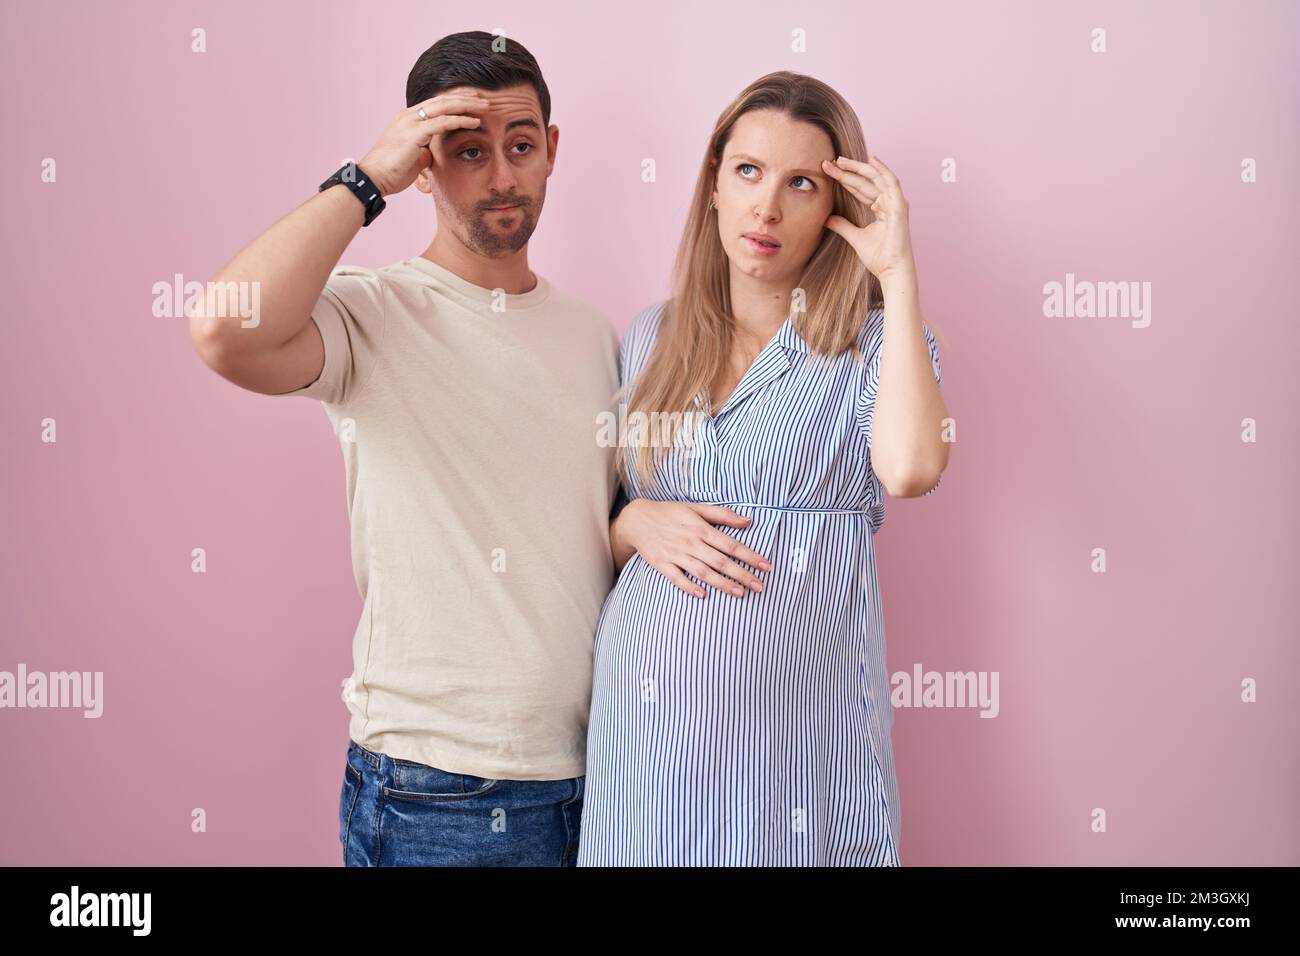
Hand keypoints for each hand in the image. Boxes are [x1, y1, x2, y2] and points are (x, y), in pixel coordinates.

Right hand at [358, 90, 489, 196]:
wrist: (374, 178)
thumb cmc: (391, 172)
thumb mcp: (411, 157)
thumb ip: (422, 149)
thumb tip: (430, 152)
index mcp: (407, 118)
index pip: (436, 104)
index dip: (456, 102)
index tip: (474, 103)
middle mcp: (408, 115)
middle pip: (442, 100)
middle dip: (465, 98)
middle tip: (485, 99)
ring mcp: (411, 122)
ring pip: (444, 106)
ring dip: (467, 105)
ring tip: (486, 107)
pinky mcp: (414, 133)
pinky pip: (443, 122)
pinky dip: (460, 120)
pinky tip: (475, 122)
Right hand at [614, 499, 770, 598]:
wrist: (638, 519)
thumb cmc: (671, 513)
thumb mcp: (697, 508)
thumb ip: (723, 515)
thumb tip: (748, 521)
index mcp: (701, 528)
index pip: (731, 544)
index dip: (750, 555)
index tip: (766, 566)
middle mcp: (690, 542)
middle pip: (721, 561)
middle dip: (742, 574)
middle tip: (760, 586)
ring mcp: (676, 554)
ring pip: (702, 572)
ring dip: (722, 583)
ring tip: (740, 594)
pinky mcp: (662, 564)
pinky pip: (677, 578)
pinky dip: (689, 586)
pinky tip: (703, 595)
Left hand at [821, 154, 915, 283]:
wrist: (891, 270)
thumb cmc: (879, 257)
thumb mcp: (855, 237)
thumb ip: (842, 226)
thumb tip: (827, 218)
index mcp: (880, 208)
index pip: (860, 189)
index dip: (845, 180)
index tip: (828, 172)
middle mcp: (889, 203)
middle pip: (866, 181)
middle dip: (848, 171)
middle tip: (830, 162)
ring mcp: (895, 203)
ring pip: (876, 178)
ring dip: (859, 168)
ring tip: (841, 160)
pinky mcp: (899, 206)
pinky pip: (891, 182)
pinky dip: (882, 170)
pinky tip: (871, 159)